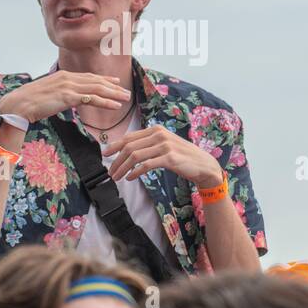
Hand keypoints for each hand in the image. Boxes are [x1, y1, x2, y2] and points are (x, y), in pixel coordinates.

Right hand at [0, 72, 130, 122]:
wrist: (18, 104)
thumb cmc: (29, 102)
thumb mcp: (47, 94)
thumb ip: (59, 93)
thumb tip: (66, 98)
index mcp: (63, 75)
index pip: (88, 76)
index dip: (103, 79)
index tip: (115, 81)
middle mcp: (68, 78)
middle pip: (96, 81)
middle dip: (113, 86)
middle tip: (126, 91)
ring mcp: (68, 86)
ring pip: (97, 88)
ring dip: (114, 93)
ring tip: (125, 98)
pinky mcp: (68, 97)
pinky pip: (92, 99)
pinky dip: (106, 101)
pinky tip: (115, 105)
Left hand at [104, 126, 222, 188]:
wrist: (203, 165)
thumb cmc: (181, 157)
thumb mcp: (164, 145)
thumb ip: (148, 144)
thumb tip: (127, 150)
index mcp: (156, 130)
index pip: (129, 136)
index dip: (114, 146)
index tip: (105, 154)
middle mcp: (159, 135)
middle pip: (129, 146)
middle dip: (116, 160)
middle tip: (110, 171)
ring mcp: (165, 146)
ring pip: (135, 156)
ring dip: (122, 168)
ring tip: (117, 177)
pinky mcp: (170, 158)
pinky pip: (146, 165)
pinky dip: (135, 172)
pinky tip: (130, 178)